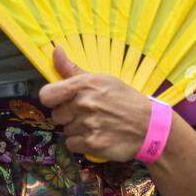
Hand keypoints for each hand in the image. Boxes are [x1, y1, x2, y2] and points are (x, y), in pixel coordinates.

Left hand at [38, 47, 151, 161]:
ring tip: (95, 124)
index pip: (46, 95)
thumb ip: (72, 69)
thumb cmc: (123, 99)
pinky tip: (95, 136)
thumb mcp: (101, 79)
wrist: (148, 125)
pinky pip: (71, 144)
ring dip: (76, 130)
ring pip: (65, 130)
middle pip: (56, 115)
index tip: (61, 101)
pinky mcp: (92, 143)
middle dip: (68, 115)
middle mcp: (84, 104)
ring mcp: (88, 124)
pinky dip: (81, 143)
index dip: (52, 99)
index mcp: (84, 84)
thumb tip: (55, 50)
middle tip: (86, 113)